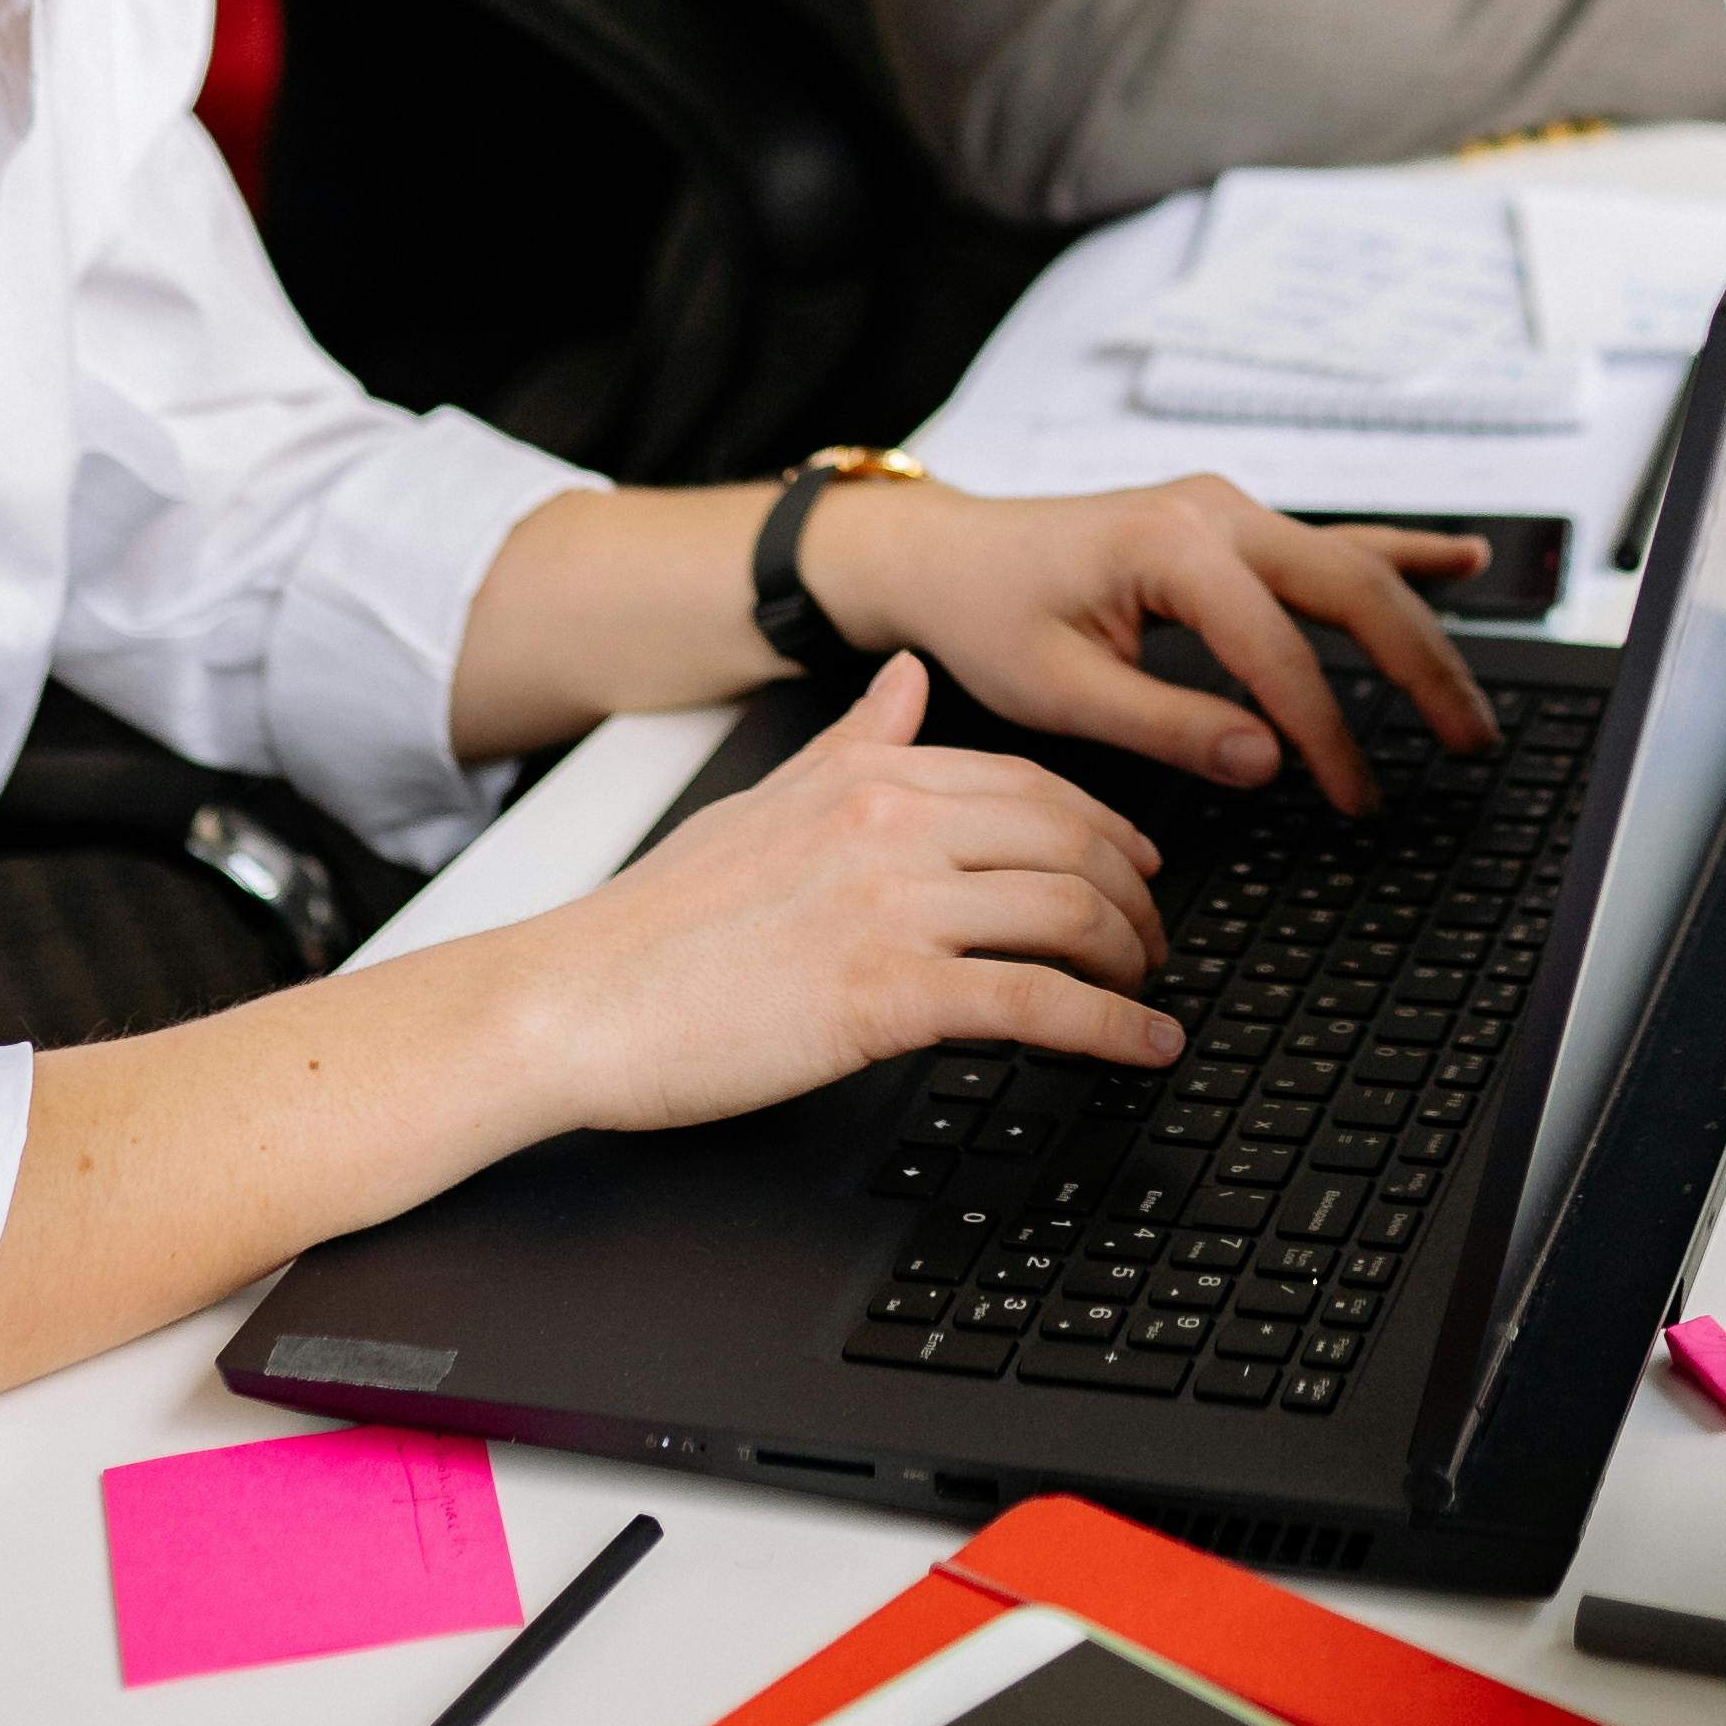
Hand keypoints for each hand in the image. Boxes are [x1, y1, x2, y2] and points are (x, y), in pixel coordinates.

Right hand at [530, 658, 1185, 1124]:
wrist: (571, 1001)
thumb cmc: (653, 923)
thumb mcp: (762, 804)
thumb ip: (853, 741)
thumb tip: (908, 675)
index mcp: (866, 776)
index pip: (1029, 784)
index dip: (1104, 828)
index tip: (1134, 867)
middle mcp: (889, 824)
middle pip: (1070, 840)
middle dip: (1134, 893)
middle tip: (1154, 938)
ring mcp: (891, 907)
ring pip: (1068, 912)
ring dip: (1131, 960)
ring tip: (1148, 994)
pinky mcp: (885, 995)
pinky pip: (1037, 1003)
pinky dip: (1111, 1029)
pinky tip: (1142, 1050)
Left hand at [801, 467, 1494, 816]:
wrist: (948, 554)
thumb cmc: (987, 615)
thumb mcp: (1059, 689)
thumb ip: (1166, 724)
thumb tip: (1265, 760)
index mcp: (1170, 546)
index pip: (1280, 651)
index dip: (1328, 733)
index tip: (1357, 797)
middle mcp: (1215, 513)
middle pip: (1353, 587)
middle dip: (1422, 668)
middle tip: (1470, 743)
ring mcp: (1230, 510)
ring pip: (1356, 565)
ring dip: (1423, 630)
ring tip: (1472, 700)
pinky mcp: (1233, 526)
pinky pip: (1336, 540)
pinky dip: (1403, 553)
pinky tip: (1464, 561)